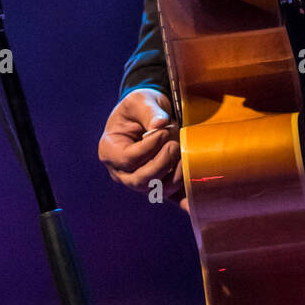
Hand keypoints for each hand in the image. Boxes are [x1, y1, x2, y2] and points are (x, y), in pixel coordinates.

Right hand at [98, 87, 187, 211]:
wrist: (147, 114)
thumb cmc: (139, 107)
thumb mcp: (140, 101)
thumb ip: (149, 112)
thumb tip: (160, 125)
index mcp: (110, 150)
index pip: (128, 158)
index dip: (148, 147)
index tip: (163, 131)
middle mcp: (121, 171)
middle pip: (139, 181)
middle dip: (161, 164)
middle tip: (174, 145)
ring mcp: (139, 181)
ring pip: (156, 190)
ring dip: (173, 175)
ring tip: (183, 154)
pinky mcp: (158, 184)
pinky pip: (170, 196)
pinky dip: (182, 200)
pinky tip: (193, 203)